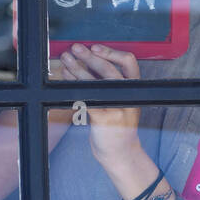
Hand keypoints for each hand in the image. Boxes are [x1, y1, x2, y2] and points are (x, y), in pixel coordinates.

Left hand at [56, 44, 142, 171]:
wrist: (120, 152)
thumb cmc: (116, 125)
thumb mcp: (120, 101)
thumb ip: (108, 83)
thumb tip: (87, 59)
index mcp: (134, 89)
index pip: (129, 62)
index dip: (111, 52)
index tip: (94, 47)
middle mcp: (128, 96)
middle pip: (108, 69)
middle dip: (89, 57)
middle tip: (74, 49)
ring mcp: (117, 108)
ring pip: (94, 83)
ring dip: (77, 68)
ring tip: (65, 60)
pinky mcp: (104, 119)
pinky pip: (85, 98)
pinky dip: (74, 87)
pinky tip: (65, 79)